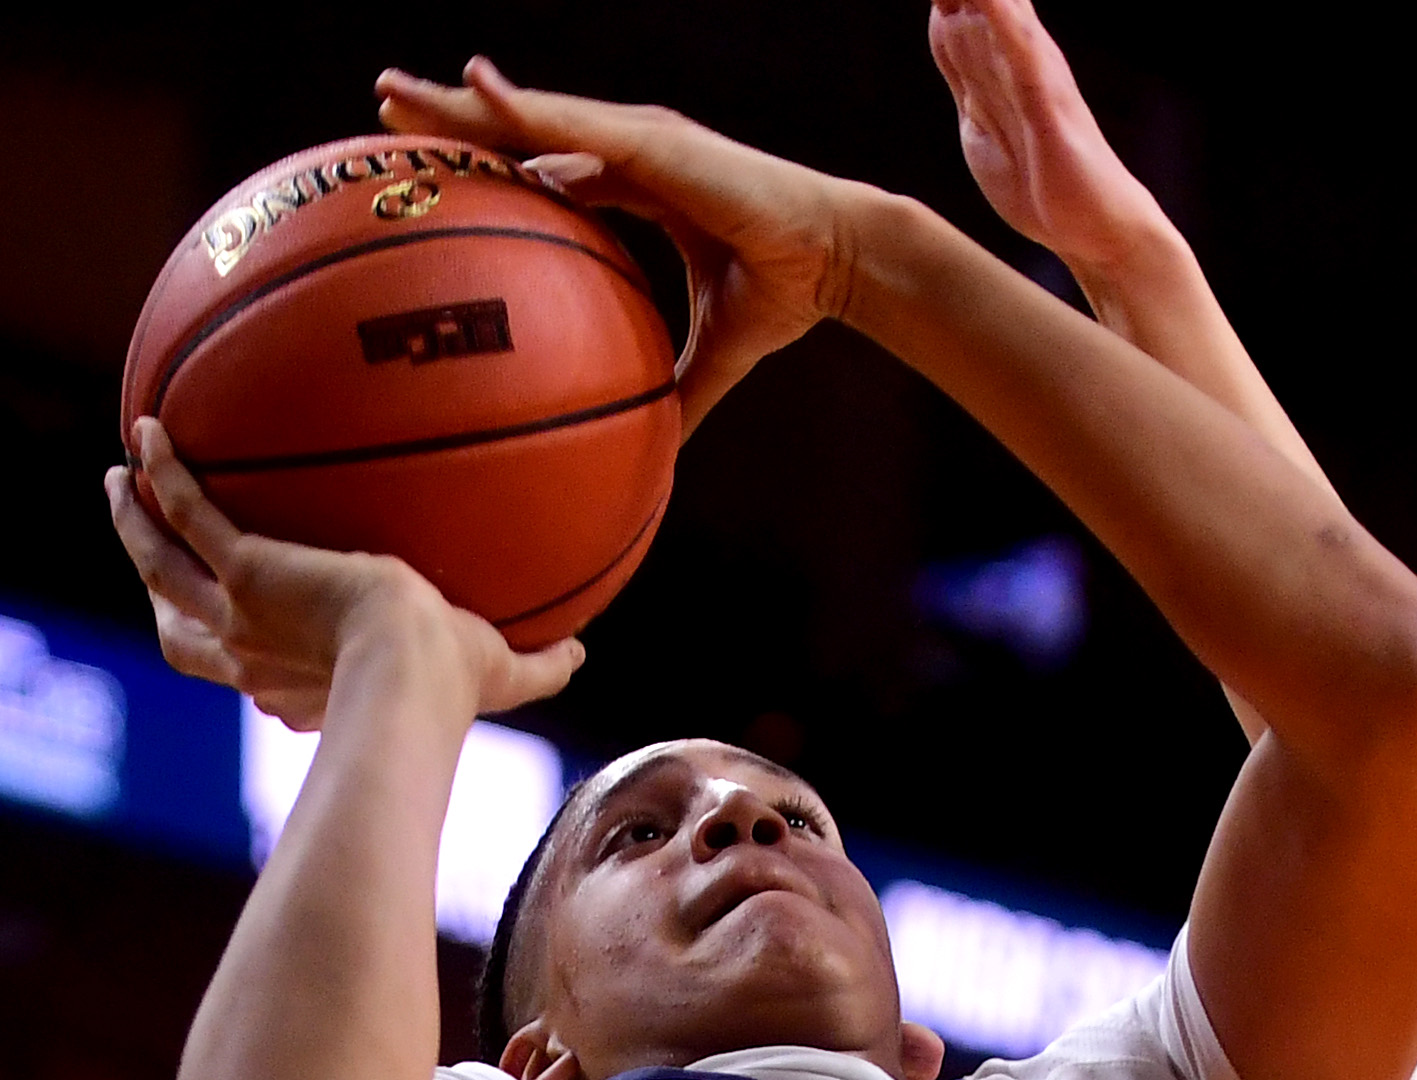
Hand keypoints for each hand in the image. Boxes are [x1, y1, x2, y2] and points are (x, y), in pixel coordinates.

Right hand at [106, 418, 582, 730]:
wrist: (413, 675)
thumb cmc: (458, 688)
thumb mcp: (504, 672)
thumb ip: (544, 665)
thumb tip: (584, 651)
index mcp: (308, 686)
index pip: (266, 684)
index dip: (255, 670)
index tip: (257, 656)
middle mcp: (261, 657)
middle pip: (186, 630)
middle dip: (165, 590)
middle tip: (153, 547)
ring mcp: (243, 616)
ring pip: (160, 570)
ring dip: (134, 528)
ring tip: (119, 484)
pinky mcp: (245, 572)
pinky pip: (189, 513)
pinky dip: (166, 474)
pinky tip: (153, 431)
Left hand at [375, 57, 861, 436]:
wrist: (836, 263)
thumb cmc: (784, 298)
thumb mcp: (716, 355)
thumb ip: (678, 393)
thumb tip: (655, 456)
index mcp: (639, 188)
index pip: (547, 169)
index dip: (491, 166)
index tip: (435, 173)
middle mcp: (630, 152)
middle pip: (522, 130)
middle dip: (453, 119)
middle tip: (383, 111)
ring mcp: (638, 137)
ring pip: (531, 114)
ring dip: (461, 102)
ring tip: (396, 94)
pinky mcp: (656, 139)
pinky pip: (574, 123)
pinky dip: (522, 107)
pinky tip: (471, 88)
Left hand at [928, 0, 1174, 279]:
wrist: (1094, 229)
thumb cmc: (1042, 186)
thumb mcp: (981, 127)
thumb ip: (964, 76)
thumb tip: (944, 28)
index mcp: (991, 61)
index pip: (949, 3)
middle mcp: (1013, 51)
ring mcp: (1032, 70)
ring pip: (991, 2)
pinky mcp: (1048, 97)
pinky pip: (1019, 45)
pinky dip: (999, 12)